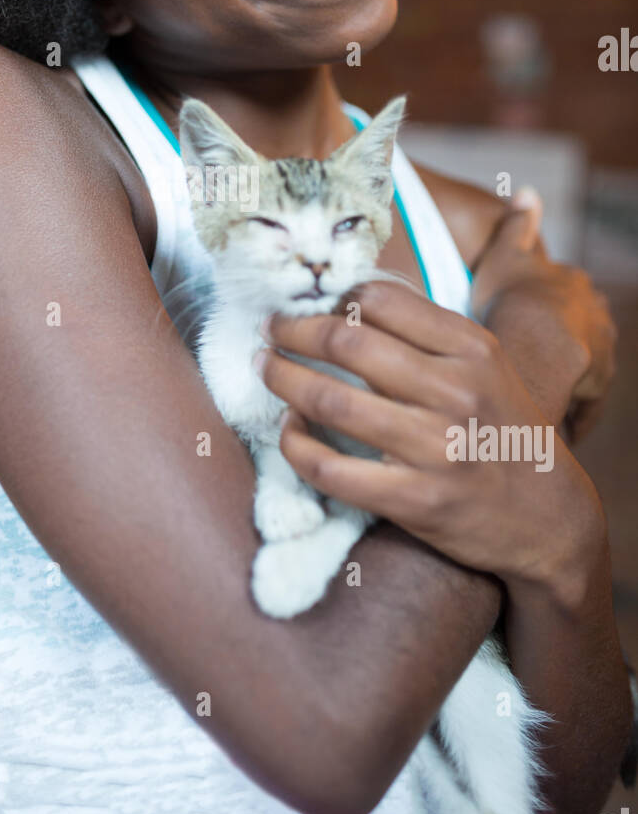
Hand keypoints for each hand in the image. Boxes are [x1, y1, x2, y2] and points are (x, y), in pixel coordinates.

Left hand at [255, 281, 606, 603]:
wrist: (548, 517)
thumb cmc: (502, 429)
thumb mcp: (487, 365)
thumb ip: (428, 332)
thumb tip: (348, 298)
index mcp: (472, 349)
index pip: (381, 300)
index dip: (332, 296)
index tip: (309, 302)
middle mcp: (455, 392)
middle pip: (346, 341)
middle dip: (292, 329)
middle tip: (270, 329)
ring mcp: (435, 448)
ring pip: (329, 401)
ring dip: (282, 378)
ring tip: (265, 367)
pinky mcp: (414, 500)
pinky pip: (329, 468)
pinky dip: (295, 444)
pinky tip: (290, 430)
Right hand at [470, 187, 615, 442]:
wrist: (531, 341)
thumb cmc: (512, 296)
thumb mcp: (507, 253)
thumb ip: (517, 225)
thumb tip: (526, 191)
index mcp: (576, 286)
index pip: (568, 297)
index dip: (547, 312)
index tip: (529, 327)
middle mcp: (596, 317)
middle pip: (583, 333)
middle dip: (566, 349)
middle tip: (534, 367)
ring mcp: (600, 351)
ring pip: (585, 371)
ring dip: (568, 385)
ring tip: (539, 402)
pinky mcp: (597, 386)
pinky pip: (583, 405)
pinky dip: (570, 415)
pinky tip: (551, 428)